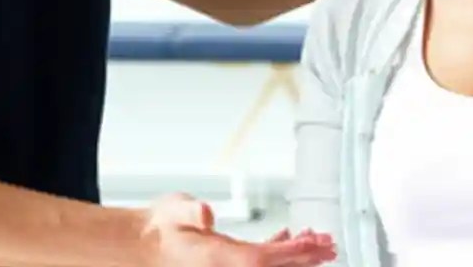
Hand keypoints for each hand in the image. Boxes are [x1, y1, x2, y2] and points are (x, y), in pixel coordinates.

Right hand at [141, 194, 336, 265]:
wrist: (142, 244)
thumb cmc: (158, 229)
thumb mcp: (174, 211)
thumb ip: (190, 211)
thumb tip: (205, 213)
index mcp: (221, 258)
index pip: (265, 258)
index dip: (295, 252)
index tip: (317, 243)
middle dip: (306, 258)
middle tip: (330, 247)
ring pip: (271, 266)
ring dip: (295, 256)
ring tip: (317, 245)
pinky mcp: (227, 263)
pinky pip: (259, 262)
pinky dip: (277, 251)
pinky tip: (285, 239)